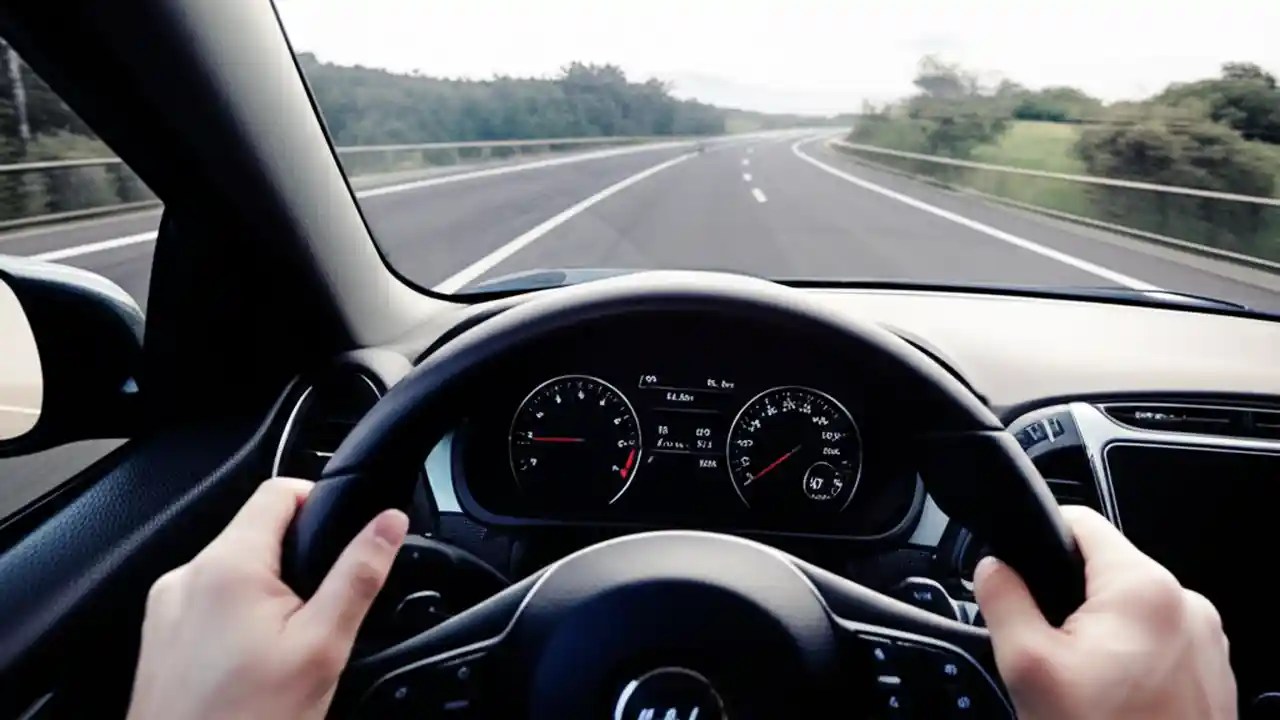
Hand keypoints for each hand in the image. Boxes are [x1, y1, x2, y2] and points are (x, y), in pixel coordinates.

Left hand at [126, 477, 408, 719]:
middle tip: (318, 617)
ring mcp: (166, 607)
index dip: (319, 501)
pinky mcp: (159, 636)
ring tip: (284, 650)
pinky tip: (252, 665)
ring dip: (267, 594)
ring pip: (234, 571)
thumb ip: (358, 576)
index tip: (342, 538)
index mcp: (228, 566)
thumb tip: (388, 523)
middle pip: (257, 532)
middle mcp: (186, 576)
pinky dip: (237, 620)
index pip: (279, 491)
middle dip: (296, 563)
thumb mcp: (322, 647)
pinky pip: (209, 603)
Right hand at [975, 506, 1234, 719]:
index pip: (1081, 522)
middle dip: (1069, 603)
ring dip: (1100, 635)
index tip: (1021, 572)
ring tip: (1086, 689)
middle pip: (1104, 572)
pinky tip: (1115, 702)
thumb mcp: (1028, 666)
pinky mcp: (1213, 672)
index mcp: (1142, 588)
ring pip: (1129, 611)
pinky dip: (1130, 661)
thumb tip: (993, 568)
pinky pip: (1158, 643)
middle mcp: (1186, 604)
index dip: (1040, 538)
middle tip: (1052, 657)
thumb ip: (1003, 601)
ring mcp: (1206, 641)